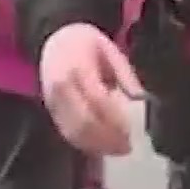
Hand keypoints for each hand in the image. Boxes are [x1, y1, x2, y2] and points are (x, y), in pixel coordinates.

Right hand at [39, 23, 143, 156]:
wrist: (54, 38)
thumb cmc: (86, 43)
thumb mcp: (110, 49)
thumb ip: (125, 73)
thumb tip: (140, 98)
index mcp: (78, 67)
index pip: (97, 99)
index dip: (114, 118)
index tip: (131, 130)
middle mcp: (62, 87)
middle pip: (83, 120)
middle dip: (106, 137)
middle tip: (127, 146)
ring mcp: (53, 101)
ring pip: (73, 131)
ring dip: (96, 145)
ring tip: (118, 150)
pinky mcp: (50, 110)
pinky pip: (66, 132)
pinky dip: (84, 143)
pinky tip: (100, 147)